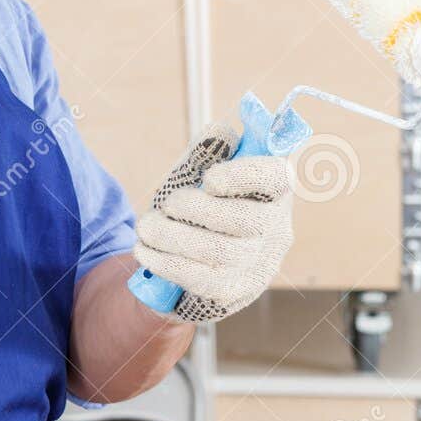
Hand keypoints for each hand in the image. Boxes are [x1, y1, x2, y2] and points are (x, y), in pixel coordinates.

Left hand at [132, 120, 294, 322]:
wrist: (191, 258)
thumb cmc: (202, 205)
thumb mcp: (204, 174)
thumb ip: (210, 151)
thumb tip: (222, 129)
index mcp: (275, 192)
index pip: (276, 178)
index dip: (244, 176)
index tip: (210, 179)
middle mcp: (276, 230)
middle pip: (242, 219)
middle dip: (192, 208)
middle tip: (166, 204)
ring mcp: (258, 264)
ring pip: (217, 250)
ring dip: (170, 236)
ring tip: (146, 227)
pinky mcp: (234, 291)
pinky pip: (200, 279)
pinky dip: (166, 263)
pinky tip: (144, 252)